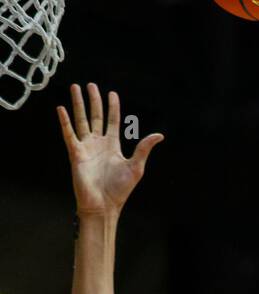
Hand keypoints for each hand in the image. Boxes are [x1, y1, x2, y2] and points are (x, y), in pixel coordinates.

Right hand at [57, 84, 162, 214]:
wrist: (103, 205)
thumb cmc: (120, 190)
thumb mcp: (136, 167)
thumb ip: (144, 148)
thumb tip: (159, 135)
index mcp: (113, 146)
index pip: (113, 121)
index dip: (113, 107)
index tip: (112, 93)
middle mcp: (99, 144)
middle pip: (95, 116)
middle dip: (93, 100)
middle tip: (91, 85)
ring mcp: (86, 147)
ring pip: (81, 120)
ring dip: (78, 104)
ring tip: (75, 87)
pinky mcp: (76, 154)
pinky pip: (69, 134)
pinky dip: (65, 121)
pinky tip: (61, 109)